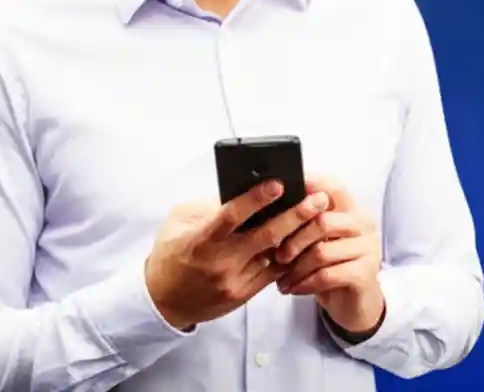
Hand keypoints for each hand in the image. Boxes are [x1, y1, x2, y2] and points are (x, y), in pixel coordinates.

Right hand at [145, 181, 330, 330]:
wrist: (163, 299)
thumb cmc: (170, 253)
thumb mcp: (178, 221)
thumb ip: (207, 206)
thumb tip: (241, 191)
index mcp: (201, 239)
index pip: (232, 216)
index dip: (256, 199)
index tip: (278, 184)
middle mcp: (220, 261)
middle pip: (266, 236)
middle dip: (296, 216)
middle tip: (318, 200)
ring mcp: (234, 281)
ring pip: (276, 257)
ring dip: (300, 237)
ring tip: (319, 219)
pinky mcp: (244, 294)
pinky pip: (274, 274)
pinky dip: (290, 257)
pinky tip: (305, 241)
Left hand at [272, 177, 384, 336]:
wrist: (353, 301)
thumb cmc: (328, 264)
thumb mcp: (316, 239)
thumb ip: (304, 220)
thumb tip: (266, 205)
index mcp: (350, 208)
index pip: (333, 187)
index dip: (310, 185)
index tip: (281, 191)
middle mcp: (363, 224)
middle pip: (322, 221)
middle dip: (294, 239)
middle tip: (277, 256)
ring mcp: (368, 249)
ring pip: (322, 252)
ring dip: (296, 268)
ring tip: (281, 279)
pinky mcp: (366, 274)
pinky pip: (328, 275)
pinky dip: (305, 283)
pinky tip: (293, 288)